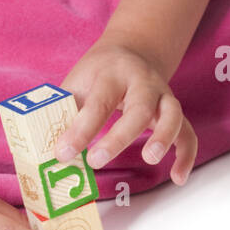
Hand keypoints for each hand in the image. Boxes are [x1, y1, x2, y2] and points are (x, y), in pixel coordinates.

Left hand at [52, 39, 197, 184]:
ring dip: (164, 137)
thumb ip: (64, 110)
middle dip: (118, 137)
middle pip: (139, 107)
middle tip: (95, 161)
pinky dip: (186, 155)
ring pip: (173, 114)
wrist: (132, 51)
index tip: (63, 154)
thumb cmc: (98, 73)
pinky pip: (187, 132)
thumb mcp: (77, 81)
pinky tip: (177, 178)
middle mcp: (143, 81)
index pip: (98, 101)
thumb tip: (42, 149)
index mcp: (112, 73)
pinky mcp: (174, 111)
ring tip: (150, 159)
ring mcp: (163, 95)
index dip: (80, 129)